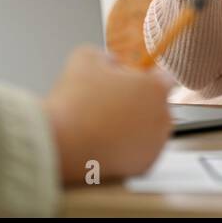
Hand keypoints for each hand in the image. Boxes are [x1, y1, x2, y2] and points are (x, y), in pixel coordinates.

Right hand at [44, 46, 173, 184]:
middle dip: (138, 101)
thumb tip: (112, 64)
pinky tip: (105, 140)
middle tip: (109, 102)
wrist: (58, 143)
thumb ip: (107, 56)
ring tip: (104, 123)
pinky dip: (127, 146)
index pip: (162, 77)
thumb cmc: (74, 101)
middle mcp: (162, 118)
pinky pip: (139, 150)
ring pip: (149, 128)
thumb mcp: (86, 57)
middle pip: (156, 103)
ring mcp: (155, 145)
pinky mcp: (143, 166)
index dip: (143, 76)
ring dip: (133, 124)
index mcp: (155, 89)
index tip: (127, 80)